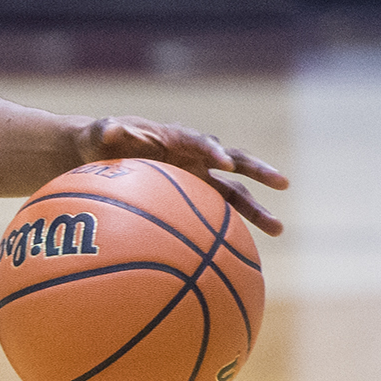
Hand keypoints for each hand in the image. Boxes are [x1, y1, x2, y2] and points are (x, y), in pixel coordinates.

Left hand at [79, 116, 289, 235]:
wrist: (98, 156)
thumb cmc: (98, 142)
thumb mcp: (97, 135)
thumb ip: (106, 131)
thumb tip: (112, 129)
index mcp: (176, 137)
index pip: (200, 141)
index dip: (213, 151)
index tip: (225, 164)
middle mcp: (194, 157)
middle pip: (234, 162)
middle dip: (258, 171)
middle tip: (282, 183)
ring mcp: (197, 178)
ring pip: (233, 193)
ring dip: (256, 208)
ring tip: (278, 228)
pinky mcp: (194, 198)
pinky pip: (217, 213)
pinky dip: (230, 228)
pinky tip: (244, 251)